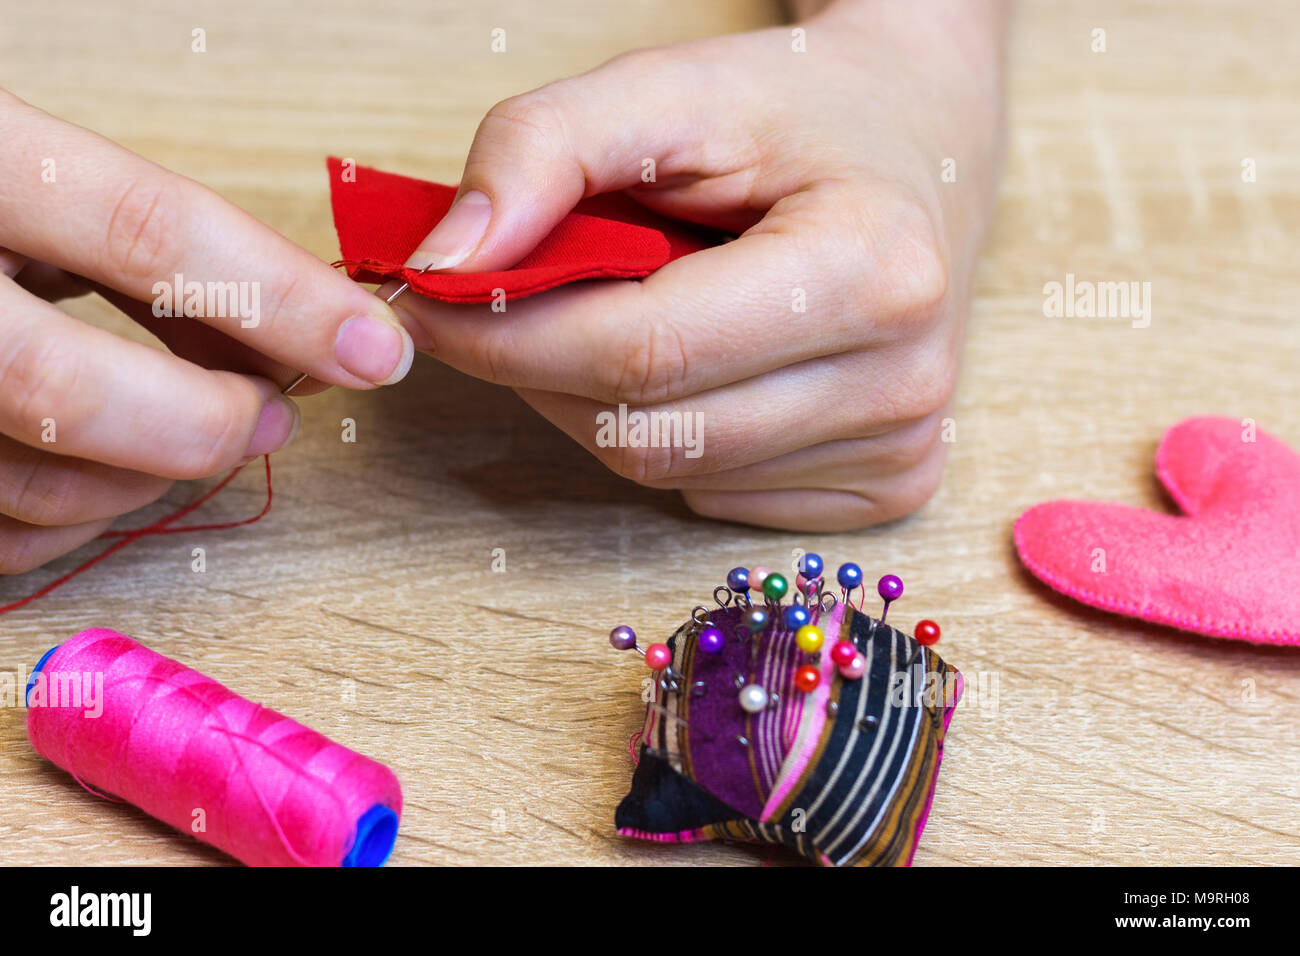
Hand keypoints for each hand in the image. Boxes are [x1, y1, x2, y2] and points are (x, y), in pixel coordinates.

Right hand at [0, 90, 413, 572]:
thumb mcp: (30, 178)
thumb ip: (137, 242)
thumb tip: (292, 322)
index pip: (140, 230)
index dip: (280, 299)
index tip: (376, 348)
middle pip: (65, 390)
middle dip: (201, 422)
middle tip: (272, 417)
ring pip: (24, 484)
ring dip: (142, 479)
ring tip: (189, 436)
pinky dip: (68, 522)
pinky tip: (99, 475)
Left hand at [386, 0, 1007, 529]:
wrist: (923, 142)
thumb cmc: (799, 112)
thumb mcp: (671, 87)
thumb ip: (543, 149)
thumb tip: (444, 263)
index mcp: (872, 268)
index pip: (643, 352)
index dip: (511, 337)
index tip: (432, 302)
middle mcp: (905, 381)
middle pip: (648, 432)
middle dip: (544, 373)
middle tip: (510, 303)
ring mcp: (904, 448)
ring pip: (672, 471)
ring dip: (601, 402)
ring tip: (625, 309)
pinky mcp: (890, 487)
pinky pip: (715, 491)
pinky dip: (670, 431)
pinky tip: (701, 361)